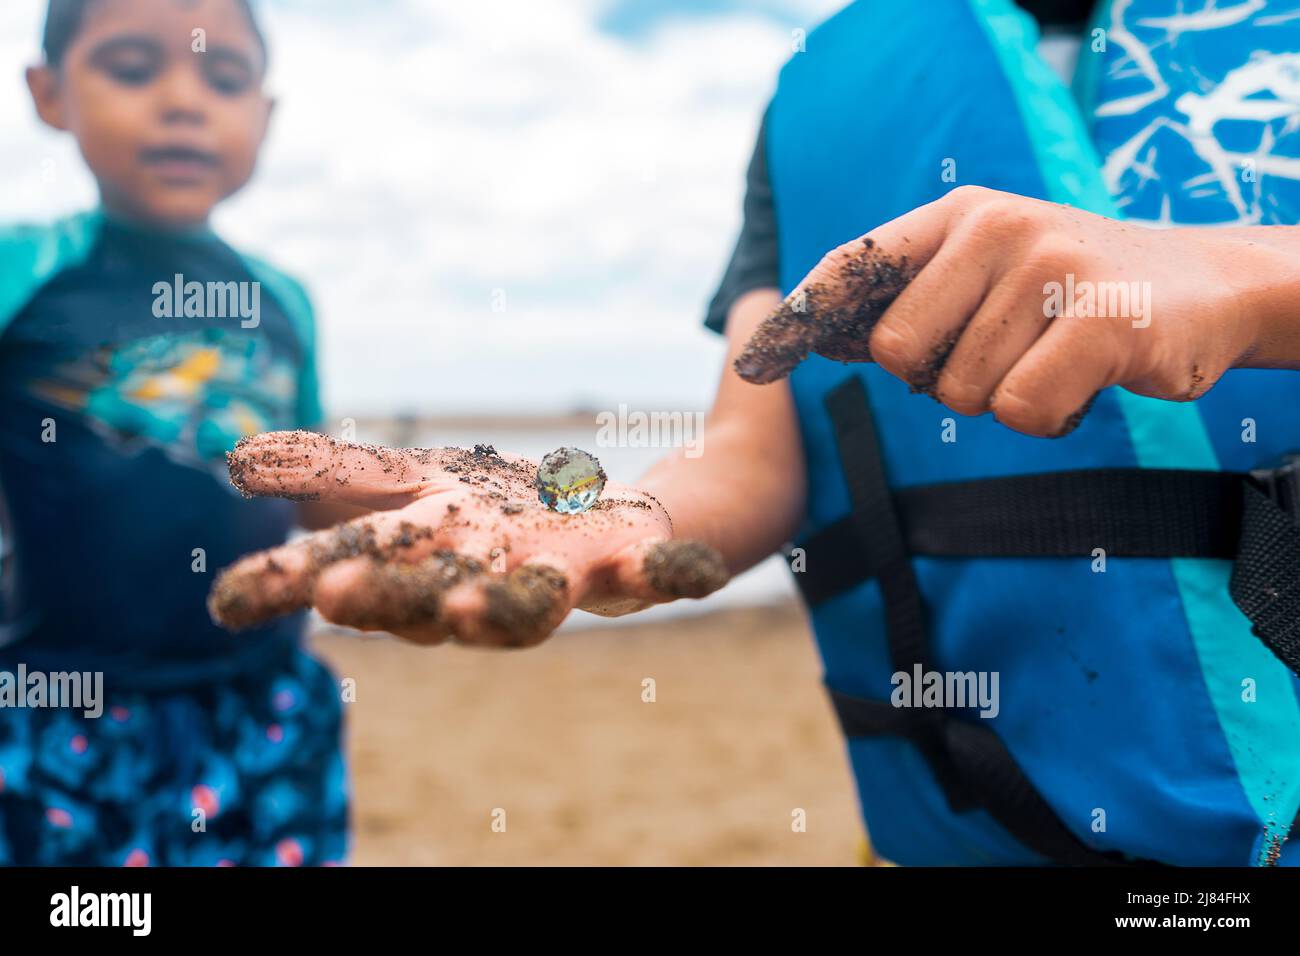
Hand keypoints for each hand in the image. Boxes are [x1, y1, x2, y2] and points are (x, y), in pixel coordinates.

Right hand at [208, 431, 728, 646]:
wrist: (631, 523)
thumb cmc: (509, 513)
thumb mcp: (422, 483)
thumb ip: (342, 477)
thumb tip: (242, 462)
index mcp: (435, 551)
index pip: (350, 570)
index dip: (290, 586)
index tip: (227, 602)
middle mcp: (493, 575)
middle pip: (434, 598)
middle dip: (391, 602)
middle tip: (342, 597)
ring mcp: (570, 575)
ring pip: (534, 607)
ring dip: (506, 611)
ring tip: (480, 607)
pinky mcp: (640, 565)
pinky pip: (661, 575)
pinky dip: (675, 575)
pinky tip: (695, 570)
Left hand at [735, 185, 1277, 436]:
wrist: (1201, 285)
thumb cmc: (1072, 291)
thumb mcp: (989, 271)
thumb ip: (914, 297)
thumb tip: (814, 334)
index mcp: (957, 215)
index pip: (855, 265)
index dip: (800, 316)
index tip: (753, 365)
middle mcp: (996, 227)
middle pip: (899, 353)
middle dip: (937, 380)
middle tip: (998, 359)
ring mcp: (1050, 267)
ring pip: (962, 392)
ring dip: (1001, 398)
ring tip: (1051, 358)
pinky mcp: (1101, 318)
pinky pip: (1020, 410)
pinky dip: (1046, 417)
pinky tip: (1079, 381)